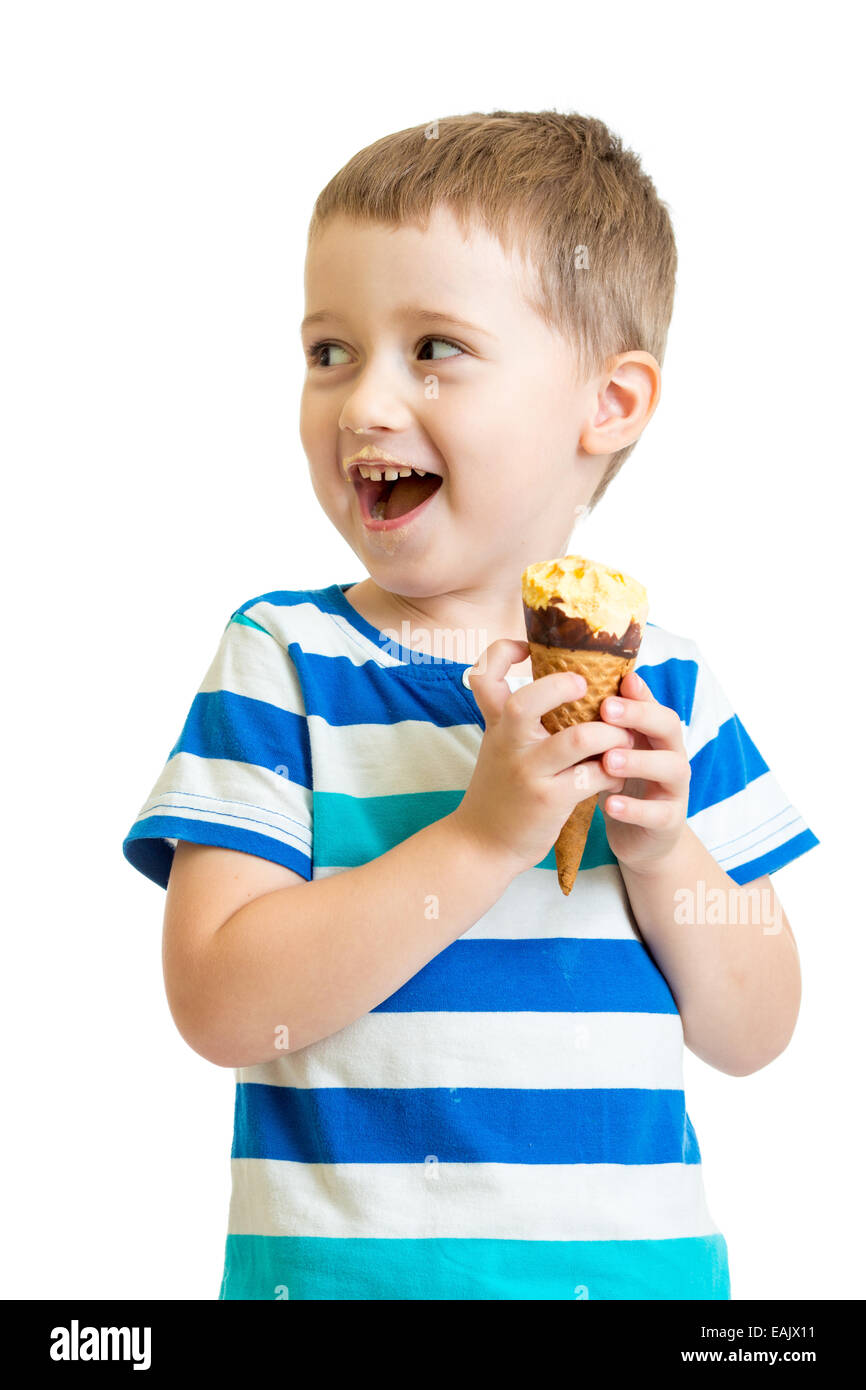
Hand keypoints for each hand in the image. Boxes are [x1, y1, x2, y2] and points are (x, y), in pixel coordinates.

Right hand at [453, 638, 634, 874]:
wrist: (481, 844)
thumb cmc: (500, 791)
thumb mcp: (499, 747)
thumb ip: (517, 718)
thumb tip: (564, 682)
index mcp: (496, 725)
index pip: (484, 676)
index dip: (502, 652)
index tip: (527, 647)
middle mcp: (508, 744)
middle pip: (527, 700)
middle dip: (563, 686)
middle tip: (587, 688)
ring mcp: (528, 772)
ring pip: (579, 737)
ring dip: (611, 734)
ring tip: (623, 738)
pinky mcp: (549, 800)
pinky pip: (593, 775)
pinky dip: (613, 771)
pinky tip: (616, 774)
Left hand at [597, 669, 690, 873]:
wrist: (640, 839)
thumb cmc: (624, 784)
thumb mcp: (619, 749)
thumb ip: (614, 721)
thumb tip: (602, 679)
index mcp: (657, 735)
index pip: (654, 705)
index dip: (638, 695)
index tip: (615, 685)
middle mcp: (672, 756)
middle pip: (670, 728)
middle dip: (641, 717)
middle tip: (607, 710)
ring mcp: (674, 789)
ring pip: (670, 768)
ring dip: (639, 761)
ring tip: (609, 761)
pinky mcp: (669, 821)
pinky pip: (657, 814)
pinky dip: (635, 809)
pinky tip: (610, 805)